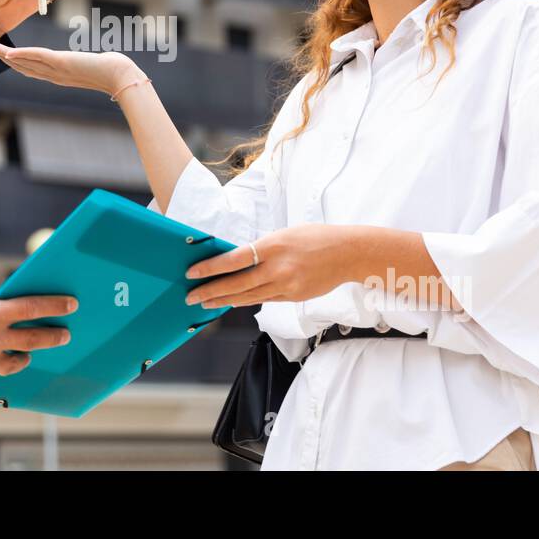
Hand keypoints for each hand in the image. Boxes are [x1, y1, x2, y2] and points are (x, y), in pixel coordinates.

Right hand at [0, 39, 140, 95]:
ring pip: (24, 62)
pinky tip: (9, 52)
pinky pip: (38, 58)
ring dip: (3, 54)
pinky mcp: (64, 63)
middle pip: (20, 66)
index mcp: (58, 75)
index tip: (0, 52)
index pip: (30, 68)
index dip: (12, 61)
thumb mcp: (94, 64)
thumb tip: (96, 58)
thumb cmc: (114, 71)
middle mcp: (53, 75)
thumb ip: (88, 62)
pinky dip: (23, 54)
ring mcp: (57, 70)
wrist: (123, 78)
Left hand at [183, 224, 354, 307]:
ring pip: (248, 297)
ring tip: (205, 303)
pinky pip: (264, 300)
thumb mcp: (284, 235)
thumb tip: (237, 262)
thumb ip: (262, 249)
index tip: (192, 273)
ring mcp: (287, 286)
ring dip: (224, 301)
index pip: (234, 260)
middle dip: (210, 292)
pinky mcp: (293, 297)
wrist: (348, 253)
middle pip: (236, 284)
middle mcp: (278, 268)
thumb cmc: (315, 238)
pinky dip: (246, 301)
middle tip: (190, 297)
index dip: (210, 268)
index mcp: (273, 246)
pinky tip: (232, 302)